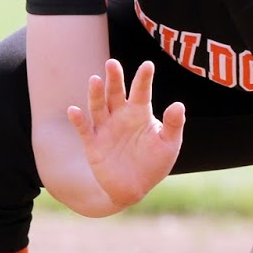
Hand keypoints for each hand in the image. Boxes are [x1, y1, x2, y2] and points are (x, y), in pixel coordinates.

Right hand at [66, 59, 185, 206]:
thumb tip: (179, 105)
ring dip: (96, 94)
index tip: (148, 65)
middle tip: (112, 63)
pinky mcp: (93, 144)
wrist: (134, 189)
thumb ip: (173, 125)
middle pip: (115, 93)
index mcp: (140, 113)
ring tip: (95, 80)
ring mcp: (106, 128)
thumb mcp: (169, 145)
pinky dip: (78, 120)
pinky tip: (74, 110)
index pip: (142, 91)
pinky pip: (85, 129)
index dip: (144, 78)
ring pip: (98, 107)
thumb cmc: (154, 164)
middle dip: (114, 79)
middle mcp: (120, 116)